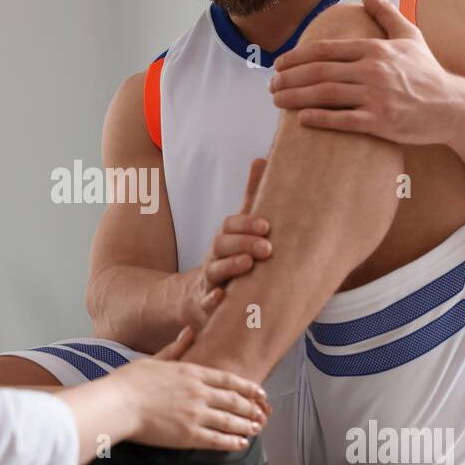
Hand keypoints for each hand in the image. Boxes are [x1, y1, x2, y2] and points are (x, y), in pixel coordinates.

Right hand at [112, 325, 271, 450]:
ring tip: (255, 429)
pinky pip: (217, 440)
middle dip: (251, 408)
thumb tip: (189, 331)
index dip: (247, 387)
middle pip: (234, 400)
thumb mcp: (155, 359)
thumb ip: (176, 348)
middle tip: (261, 413)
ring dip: (246, 425)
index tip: (259, 392)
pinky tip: (241, 444)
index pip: (228, 380)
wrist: (118, 404)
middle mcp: (199, 393)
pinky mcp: (189, 435)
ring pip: (230, 421)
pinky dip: (232, 442)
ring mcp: (196, 414)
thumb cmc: (129, 382)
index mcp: (192, 373)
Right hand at [179, 158, 270, 331]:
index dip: (247, 224)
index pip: (231, 225)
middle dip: (244, 244)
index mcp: (224, 239)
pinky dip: (212, 301)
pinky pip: (206, 303)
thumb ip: (251, 198)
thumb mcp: (239, 229)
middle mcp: (214, 257)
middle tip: (268, 248)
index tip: (267, 226)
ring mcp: (208, 281)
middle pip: (222, 245)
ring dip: (230, 267)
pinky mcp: (206, 305)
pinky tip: (222, 298)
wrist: (196, 296)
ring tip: (248, 264)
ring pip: (214, 271)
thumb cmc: (228, 258)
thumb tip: (261, 158)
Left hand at [268, 0, 464, 145]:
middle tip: (270, 84)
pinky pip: (343, 120)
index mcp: (375, 49)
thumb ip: (385, 12)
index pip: (326, 50)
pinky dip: (319, 119)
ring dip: (295, 97)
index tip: (279, 63)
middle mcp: (373, 70)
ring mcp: (377, 97)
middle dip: (289, 77)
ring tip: (277, 100)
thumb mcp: (410, 35)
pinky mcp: (381, 122)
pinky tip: (300, 119)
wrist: (453, 107)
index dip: (297, 56)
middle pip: (319, 71)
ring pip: (325, 94)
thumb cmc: (428, 71)